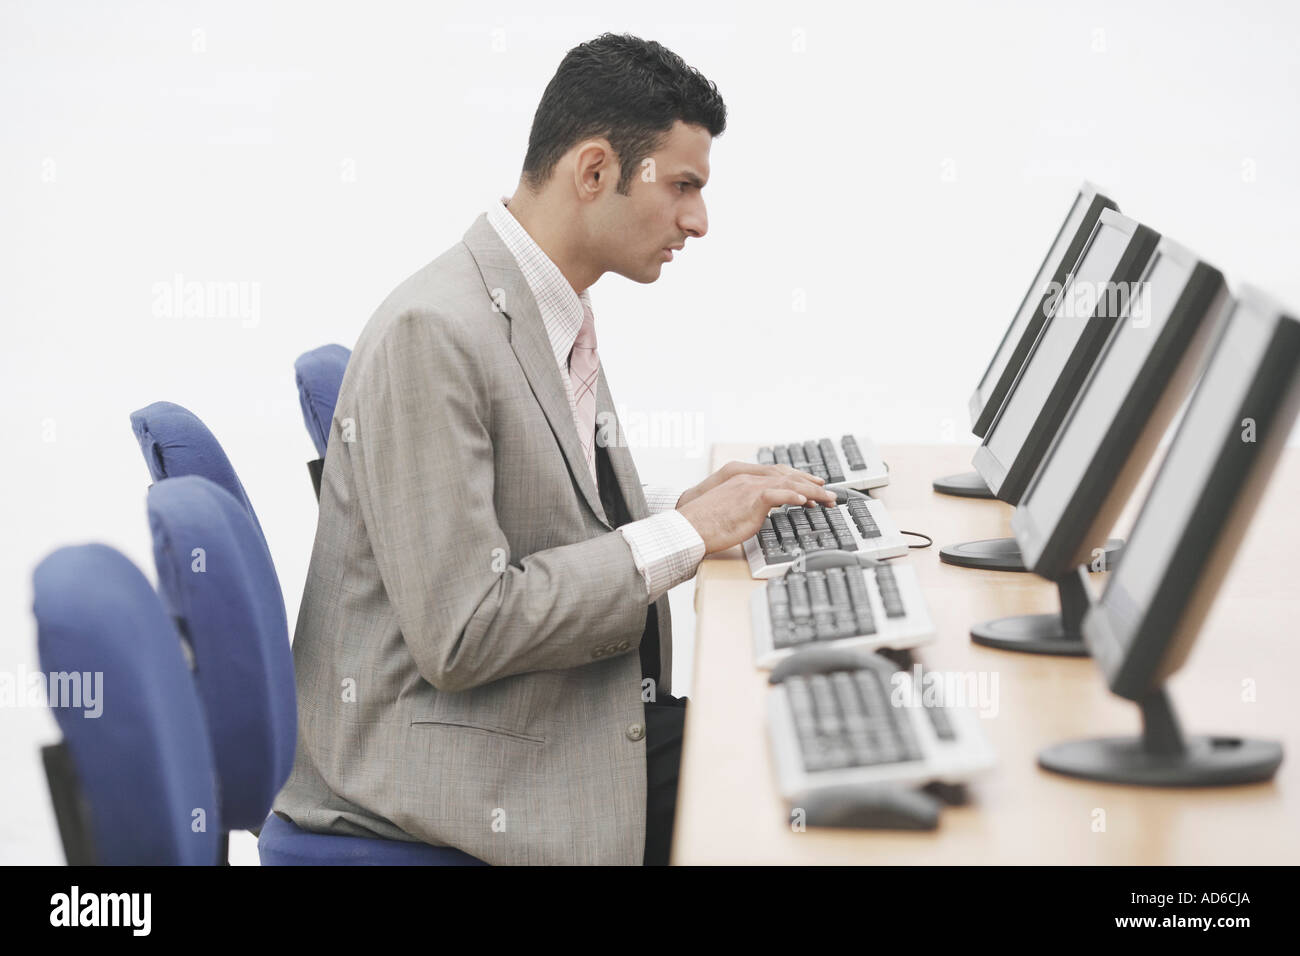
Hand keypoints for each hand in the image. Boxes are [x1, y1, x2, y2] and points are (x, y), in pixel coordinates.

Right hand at [676, 460, 828, 508]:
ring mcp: (750, 487)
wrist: (690, 527)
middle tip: (829, 494)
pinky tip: (807, 500)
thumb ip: (745, 505)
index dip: (798, 479)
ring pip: (789, 483)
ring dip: (812, 491)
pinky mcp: (752, 499)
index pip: (777, 473)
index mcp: (741, 478)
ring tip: (827, 499)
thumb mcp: (729, 509)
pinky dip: (795, 495)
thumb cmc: (705, 523)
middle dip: (811, 484)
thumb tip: (758, 513)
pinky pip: (779, 494)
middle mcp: (747, 478)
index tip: (813, 486)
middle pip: (787, 475)